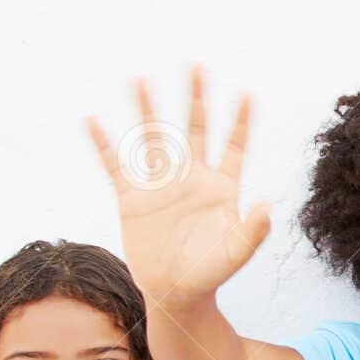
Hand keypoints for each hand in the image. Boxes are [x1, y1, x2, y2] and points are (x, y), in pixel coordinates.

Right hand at [87, 67, 270, 304]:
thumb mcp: (236, 254)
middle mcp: (191, 179)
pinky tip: (92, 120)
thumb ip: (253, 231)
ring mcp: (161, 187)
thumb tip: (267, 205)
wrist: (177, 294)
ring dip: (147, 110)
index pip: (233, 147)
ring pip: (153, 139)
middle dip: (196, 98)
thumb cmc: (212, 274)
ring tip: (140, 78)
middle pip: (194, 129)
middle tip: (195, 64)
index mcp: (220, 188)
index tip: (249, 93)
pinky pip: (115, 167)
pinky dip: (103, 145)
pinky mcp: (133, 200)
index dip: (242, 122)